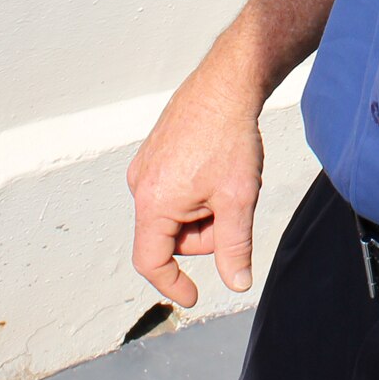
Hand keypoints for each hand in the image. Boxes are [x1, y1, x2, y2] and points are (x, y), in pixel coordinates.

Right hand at [126, 36, 265, 307]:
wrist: (226, 84)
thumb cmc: (229, 139)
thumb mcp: (238, 200)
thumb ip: (235, 248)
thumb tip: (237, 284)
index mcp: (153, 203)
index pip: (151, 262)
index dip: (173, 284)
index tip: (194, 296)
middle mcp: (140, 186)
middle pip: (171, 237)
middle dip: (206, 232)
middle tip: (235, 203)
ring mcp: (144, 167)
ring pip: (175, 213)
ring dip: (205, 209)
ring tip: (228, 179)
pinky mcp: (154, 153)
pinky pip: (174, 190)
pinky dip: (199, 191)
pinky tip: (218, 165)